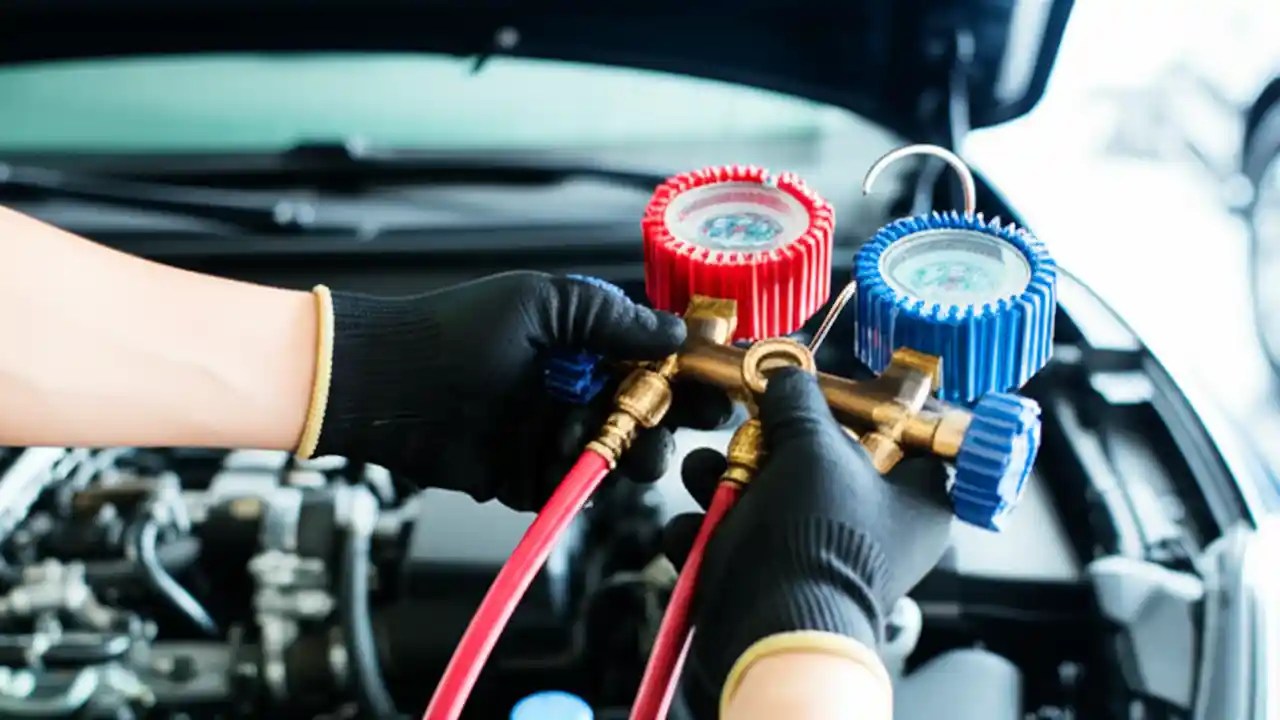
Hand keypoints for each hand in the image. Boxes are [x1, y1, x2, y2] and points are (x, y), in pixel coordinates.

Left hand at [311, 271, 730, 510]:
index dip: (692, 370)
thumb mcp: (543, 303)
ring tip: (620, 436)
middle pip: (655, 412)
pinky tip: (568, 457)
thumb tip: (675, 330)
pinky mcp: (534, 478)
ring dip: (634, 448)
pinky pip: (581, 488)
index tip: (718, 378)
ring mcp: (559, 436)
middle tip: (684, 413)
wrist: (390, 382)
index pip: (658, 359)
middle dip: (674, 415)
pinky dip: (584, 478)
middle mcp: (579, 390)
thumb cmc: (456, 330)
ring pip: (625, 455)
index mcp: (586, 344)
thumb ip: (610, 317)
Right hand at [663, 368, 952, 708]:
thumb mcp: (812, 447)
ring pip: (766, 496)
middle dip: (766, 445)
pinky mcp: (770, 581)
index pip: (904, 438)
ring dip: (722, 481)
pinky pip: (733, 540)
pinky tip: (698, 532)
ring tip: (703, 474)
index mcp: (912, 502)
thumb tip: (785, 376)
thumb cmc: (815, 538)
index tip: (826, 388)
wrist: (770, 629)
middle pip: (817, 461)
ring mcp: (816, 555)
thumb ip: (798, 402)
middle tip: (748, 431)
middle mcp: (869, 530)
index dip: (866, 408)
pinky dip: (708, 534)